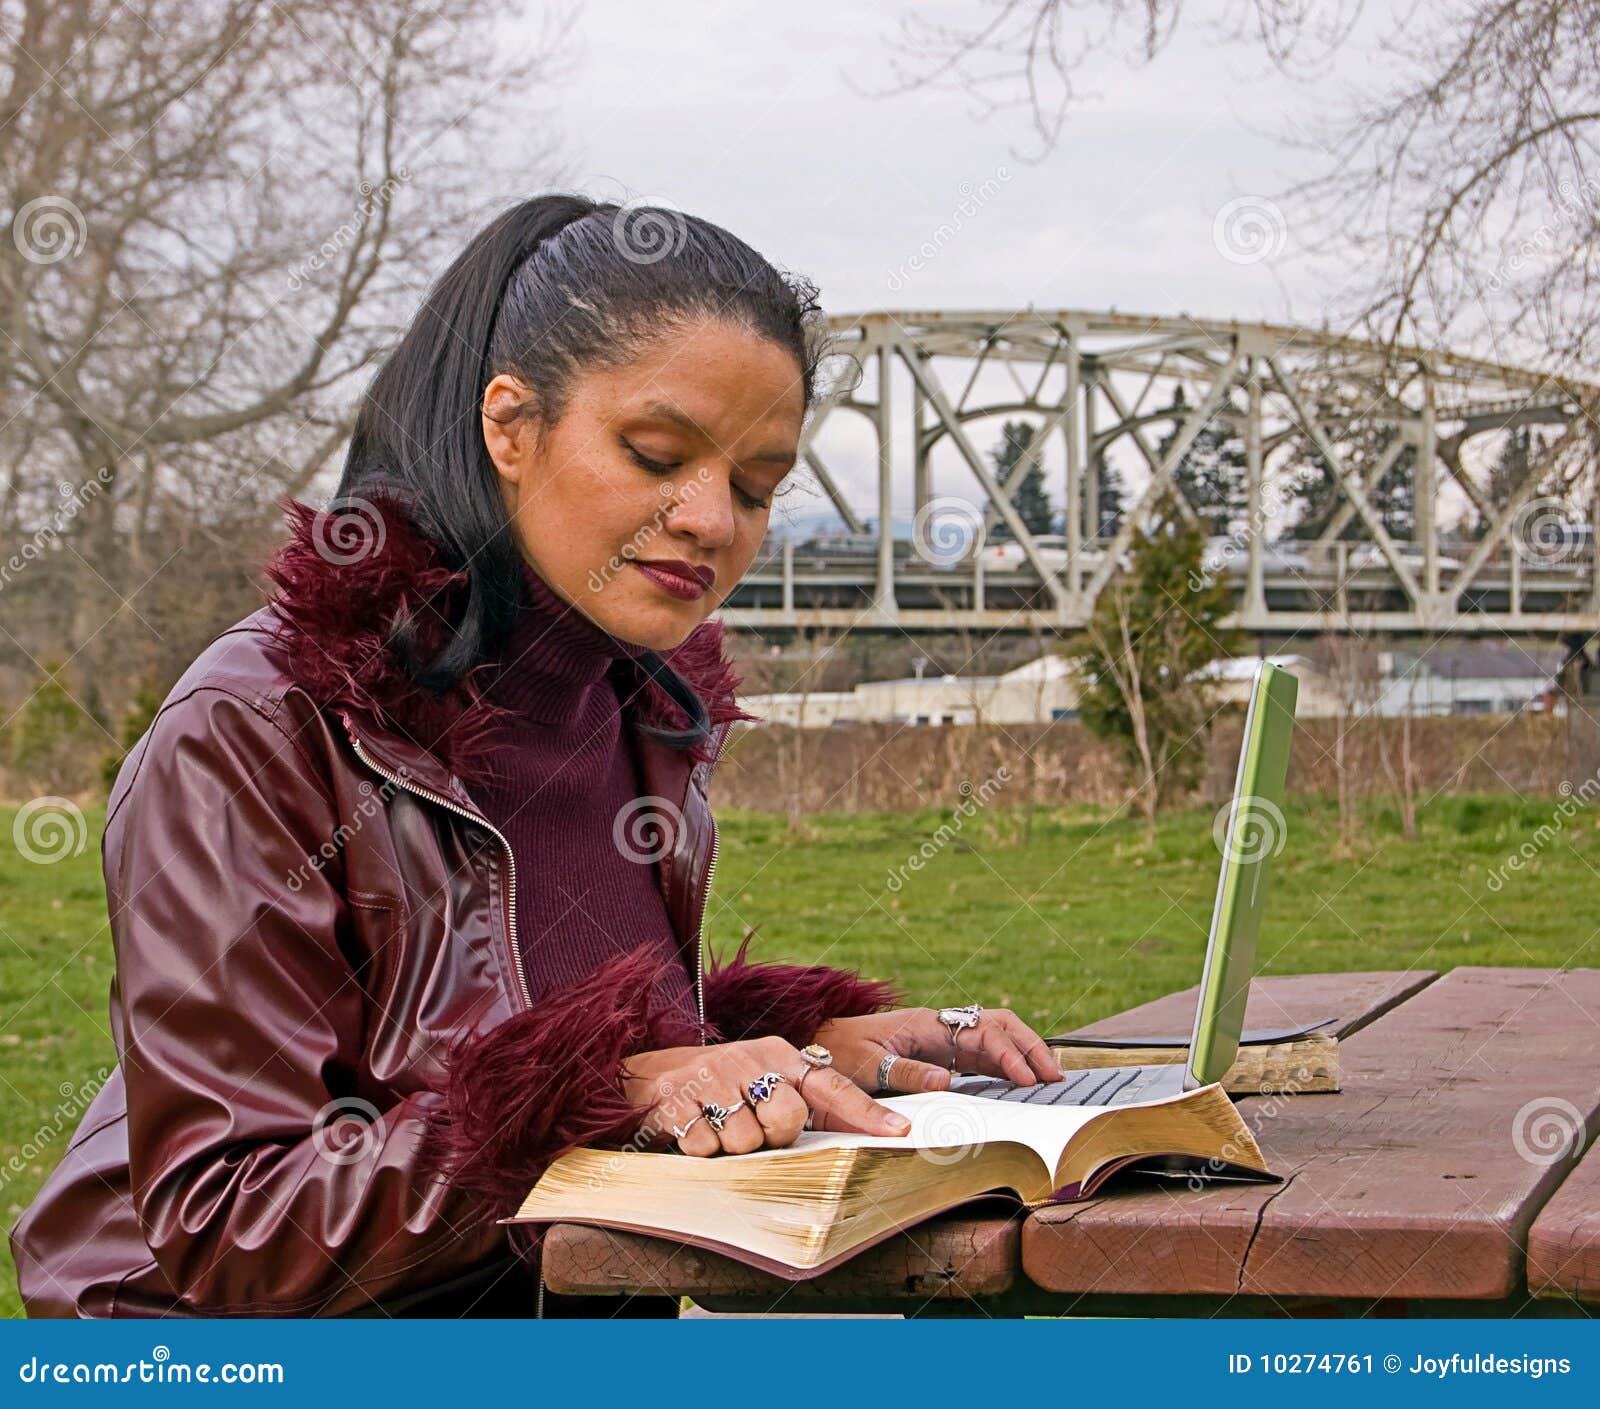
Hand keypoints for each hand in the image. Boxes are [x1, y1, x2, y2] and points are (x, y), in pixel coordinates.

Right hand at [620, 1036, 912, 1157]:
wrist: (645, 1075)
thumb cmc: (716, 1084)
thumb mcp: (759, 1076)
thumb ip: (798, 1098)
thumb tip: (851, 1132)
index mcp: (776, 1053)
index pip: (830, 1085)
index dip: (865, 1111)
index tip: (900, 1132)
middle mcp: (748, 1060)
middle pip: (788, 1119)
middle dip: (774, 1134)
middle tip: (752, 1125)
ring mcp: (711, 1080)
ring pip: (746, 1142)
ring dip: (732, 1146)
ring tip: (716, 1125)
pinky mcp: (678, 1103)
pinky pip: (706, 1148)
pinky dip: (700, 1150)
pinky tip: (690, 1129)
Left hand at [814, 1007, 1065, 1094]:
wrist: (822, 1046)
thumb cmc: (841, 1054)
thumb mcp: (868, 1065)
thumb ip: (906, 1073)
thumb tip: (946, 1081)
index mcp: (927, 1024)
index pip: (982, 1033)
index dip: (1008, 1056)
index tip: (1026, 1081)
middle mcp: (940, 1027)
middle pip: (998, 1025)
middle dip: (1030, 1047)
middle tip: (1054, 1076)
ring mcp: (942, 1039)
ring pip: (994, 1038)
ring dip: (1023, 1054)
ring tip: (1048, 1078)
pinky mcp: (940, 1053)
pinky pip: (980, 1055)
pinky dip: (1005, 1065)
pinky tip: (1020, 1081)